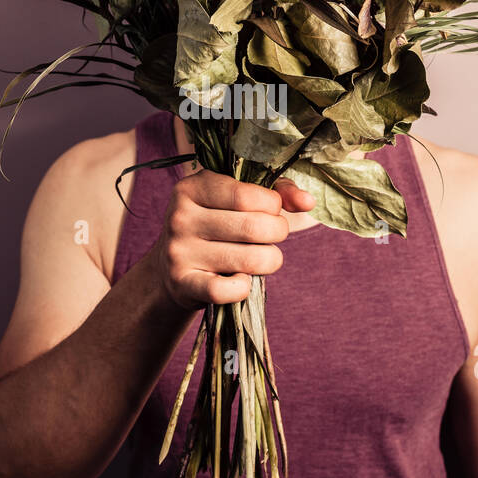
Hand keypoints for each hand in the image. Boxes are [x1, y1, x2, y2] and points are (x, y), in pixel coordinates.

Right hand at [145, 170, 315, 311]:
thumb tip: (307, 201)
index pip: (246, 195)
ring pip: (248, 260)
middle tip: (273, 236)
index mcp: (193, 187)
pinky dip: (244, 288)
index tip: (272, 211)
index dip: (273, 205)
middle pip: (252, 227)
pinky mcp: (181, 284)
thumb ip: (275, 192)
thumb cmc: (215, 226)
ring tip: (263, 257)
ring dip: (269, 261)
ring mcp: (178, 252)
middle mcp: (180, 217)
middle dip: (277, 233)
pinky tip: (242, 280)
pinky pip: (227, 290)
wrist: (170, 269)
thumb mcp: (235, 200)